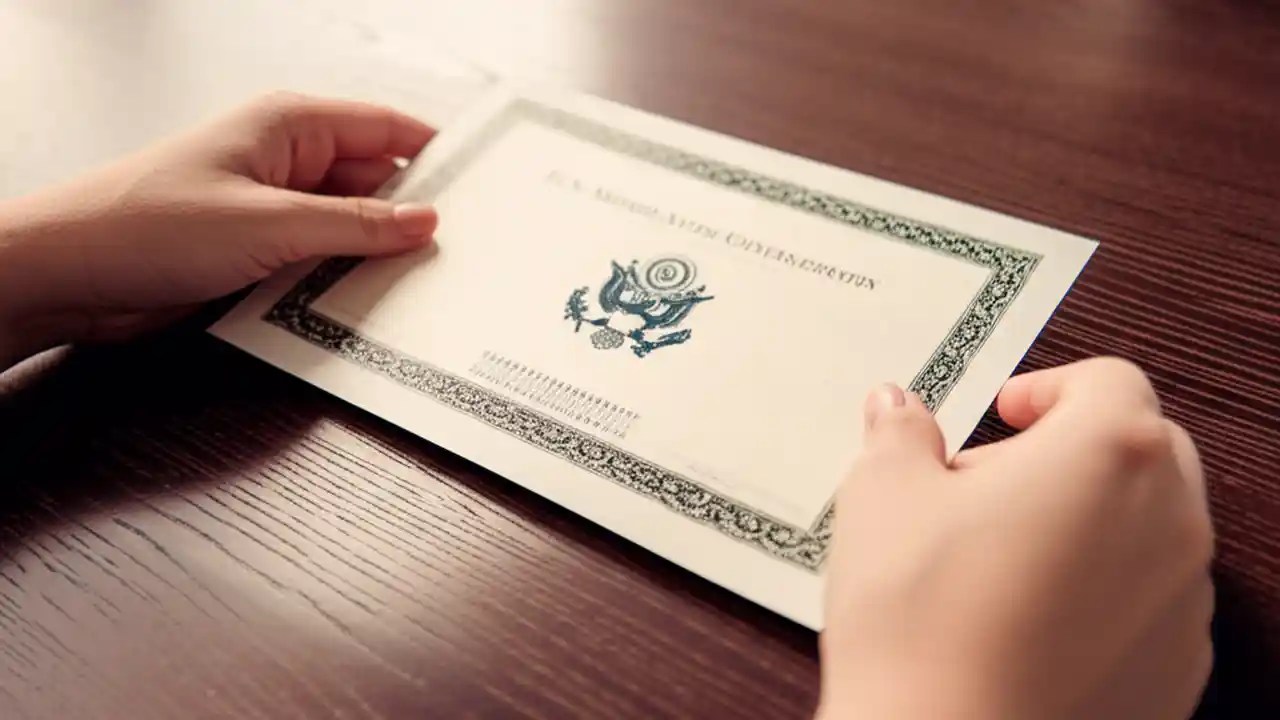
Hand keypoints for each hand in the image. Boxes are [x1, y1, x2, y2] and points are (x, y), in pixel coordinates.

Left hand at [0, 92, 437, 367]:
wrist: (71, 276)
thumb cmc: (146, 224)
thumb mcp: (270, 223)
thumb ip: (356, 225)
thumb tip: (425, 221)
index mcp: (291, 124)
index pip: (388, 128)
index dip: (439, 154)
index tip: (486, 187)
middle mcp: (287, 161)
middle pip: (376, 182)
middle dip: (413, 216)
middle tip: (462, 252)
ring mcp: (274, 208)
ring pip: (351, 227)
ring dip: (375, 255)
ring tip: (422, 285)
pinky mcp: (260, 251)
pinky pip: (321, 261)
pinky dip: (343, 279)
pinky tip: (369, 303)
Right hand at [818, 358, 1213, 719]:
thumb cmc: (921, 625)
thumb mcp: (882, 496)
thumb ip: (898, 434)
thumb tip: (896, 408)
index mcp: (1109, 453)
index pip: (1106, 381)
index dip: (1047, 387)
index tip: (1005, 410)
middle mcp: (1171, 520)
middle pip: (1141, 449)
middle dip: (1070, 451)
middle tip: (990, 482)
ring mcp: (1183, 602)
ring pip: (1147, 528)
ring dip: (1086, 522)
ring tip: (996, 560)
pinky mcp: (1176, 671)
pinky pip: (1147, 603)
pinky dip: (1100, 593)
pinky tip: (1022, 622)